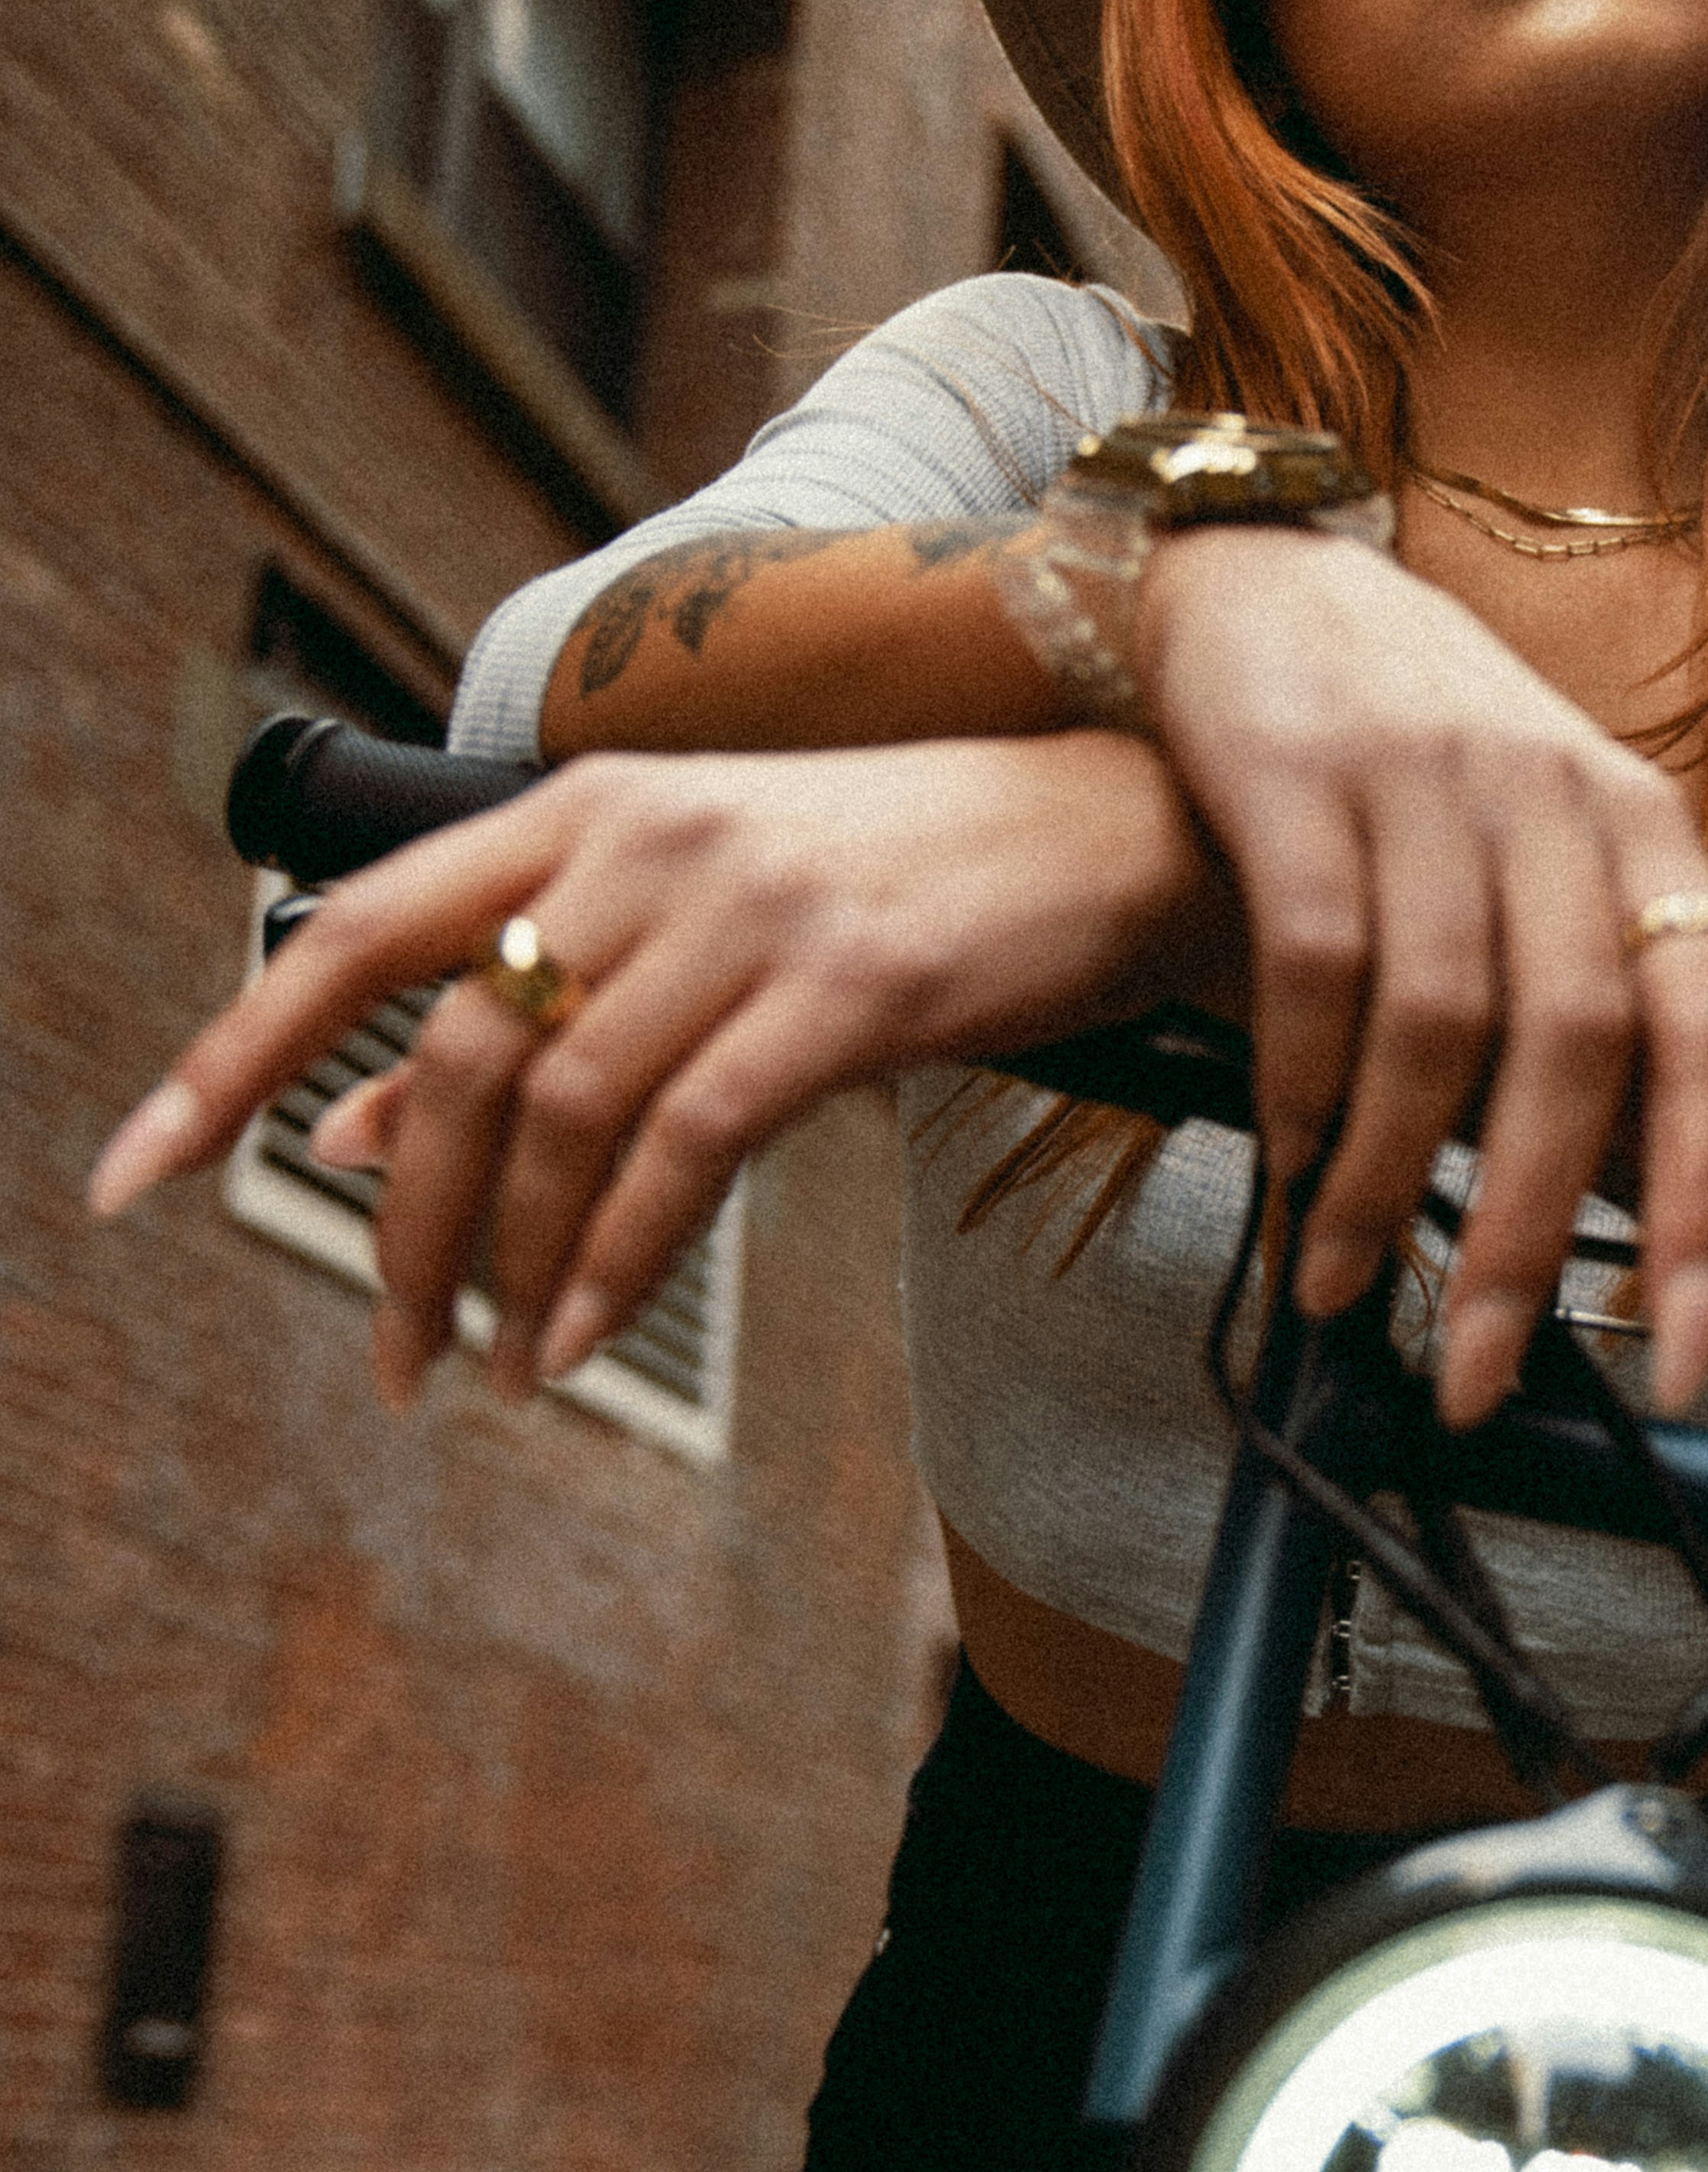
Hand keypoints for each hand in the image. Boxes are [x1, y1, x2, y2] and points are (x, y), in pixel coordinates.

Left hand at [89, 734, 1230, 1405]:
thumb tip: (338, 1133)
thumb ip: (524, 1008)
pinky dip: (615, 1262)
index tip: (130, 1172)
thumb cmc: (900, 878)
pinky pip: (686, 1146)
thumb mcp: (691, 917)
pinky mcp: (845, 984)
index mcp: (586, 809)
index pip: (355, 932)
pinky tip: (587, 1336)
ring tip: (500, 1362)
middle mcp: (645, 840)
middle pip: (454, 1051)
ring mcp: (746, 908)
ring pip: (561, 1110)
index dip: (225, 1054)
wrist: (1113, 831)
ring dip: (507, 1265)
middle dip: (397, 1229)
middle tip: (387, 1351)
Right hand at [1130, 528, 1707, 1424]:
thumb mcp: (1535, 841)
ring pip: (1443, 1022)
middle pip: (1581, 1047)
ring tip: (1346, 1279)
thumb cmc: (1411, 749)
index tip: (1679, 1351)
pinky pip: (1319, 962)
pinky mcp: (1304, 768)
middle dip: (1533, 1237)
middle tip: (1482, 1369)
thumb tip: (1619, 1195)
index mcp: (1641, 830)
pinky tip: (1289, 1160)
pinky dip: (1306, 1085)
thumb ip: (1581, 986)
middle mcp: (1555, 797)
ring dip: (1393, 1182)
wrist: (1261, 576)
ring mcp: (1431, 774)